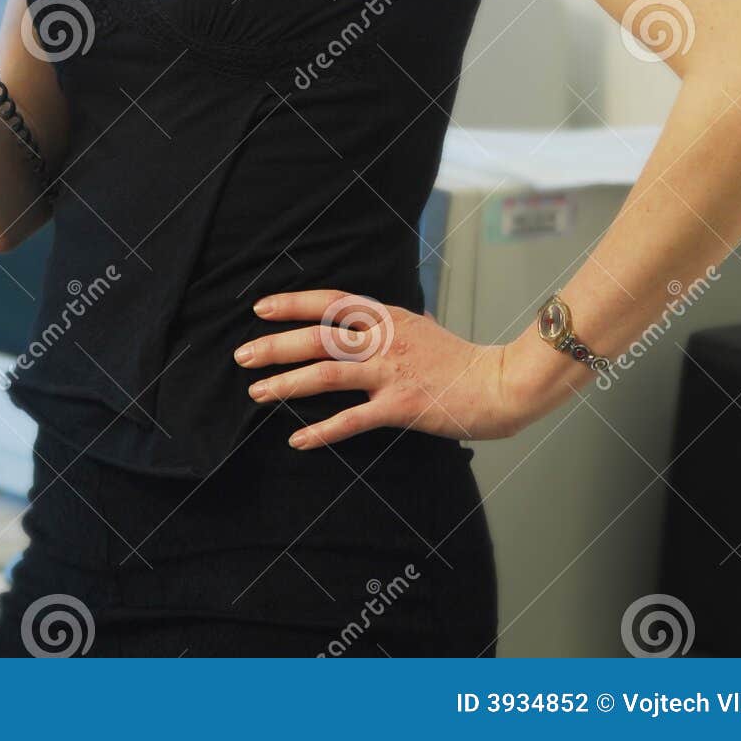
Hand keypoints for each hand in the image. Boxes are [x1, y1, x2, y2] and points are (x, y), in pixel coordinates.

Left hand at [233, 288, 522, 448]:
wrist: (498, 385)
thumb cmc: (463, 360)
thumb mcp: (424, 327)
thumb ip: (399, 323)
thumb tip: (389, 318)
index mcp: (387, 318)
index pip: (331, 302)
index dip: (293, 304)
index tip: (260, 308)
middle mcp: (384, 340)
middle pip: (319, 337)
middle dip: (275, 346)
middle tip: (242, 355)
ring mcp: (391, 373)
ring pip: (327, 374)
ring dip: (287, 383)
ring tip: (257, 392)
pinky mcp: (400, 407)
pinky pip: (352, 420)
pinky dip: (322, 431)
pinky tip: (297, 438)